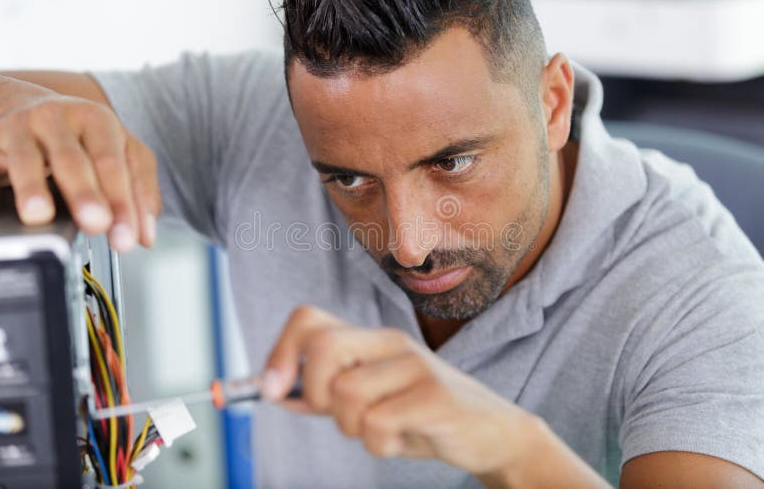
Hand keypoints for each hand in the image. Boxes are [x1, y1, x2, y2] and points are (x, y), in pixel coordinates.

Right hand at [0, 85, 160, 250]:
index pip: (113, 164)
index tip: (126, 237)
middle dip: (85, 194)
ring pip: (26, 159)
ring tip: (39, 216)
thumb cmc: (81, 137)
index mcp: (96, 120)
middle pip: (73, 160)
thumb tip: (145, 235)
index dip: (123, 202)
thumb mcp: (120, 151)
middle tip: (96, 223)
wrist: (25, 105)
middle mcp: (57, 118)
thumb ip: (139, 190)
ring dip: (32, 188)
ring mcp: (19, 128)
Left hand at [262, 305, 536, 481]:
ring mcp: (415, 366)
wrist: (491, 433)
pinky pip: (377, 424)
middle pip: (323, 346)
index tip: (272, 390)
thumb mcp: (368, 403)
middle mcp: (390, 342)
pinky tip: (400, 440)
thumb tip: (273, 391)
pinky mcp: (435, 396)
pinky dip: (379, 444)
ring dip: (351, 428)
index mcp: (371, 339)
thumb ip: (324, 395)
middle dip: (314, 392)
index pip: (308, 319)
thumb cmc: (422, 416)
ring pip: (346, 393)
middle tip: (336, 414)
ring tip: (379, 432)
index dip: (280, 351)